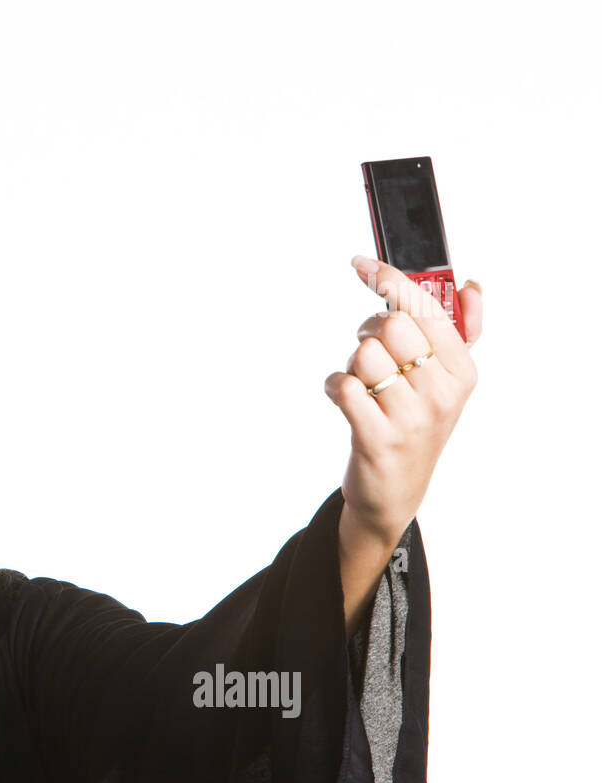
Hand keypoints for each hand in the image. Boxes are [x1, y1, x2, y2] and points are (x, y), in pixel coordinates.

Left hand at [323, 256, 481, 540]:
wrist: (395, 492)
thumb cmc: (417, 426)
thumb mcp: (446, 382)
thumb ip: (460, 332)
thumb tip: (473, 286)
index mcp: (463, 371)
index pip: (428, 309)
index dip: (392, 281)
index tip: (364, 264)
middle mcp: (442, 392)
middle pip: (391, 326)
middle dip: (370, 332)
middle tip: (372, 353)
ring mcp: (411, 416)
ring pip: (364, 354)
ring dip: (353, 365)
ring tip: (365, 387)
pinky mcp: (377, 437)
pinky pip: (343, 385)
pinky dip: (335, 387)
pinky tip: (345, 400)